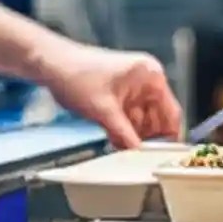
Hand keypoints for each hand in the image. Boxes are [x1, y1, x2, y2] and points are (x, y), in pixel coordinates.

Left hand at [38, 44, 181, 148]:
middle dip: (148, 138)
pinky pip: (129, 119)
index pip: (172, 112)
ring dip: (134, 136)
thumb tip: (138, 153)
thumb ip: (124, 133)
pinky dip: (124, 131)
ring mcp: (133, 89)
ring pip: (143, 121)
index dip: (170, 135)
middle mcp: (146, 81)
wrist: (50, 64)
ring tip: (124, 151)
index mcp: (150, 76)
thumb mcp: (103, 110)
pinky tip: (116, 142)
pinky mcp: (120, 96)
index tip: (166, 155)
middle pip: (158, 118)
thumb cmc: (76, 73)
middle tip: (140, 157)